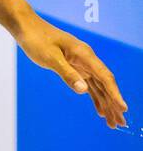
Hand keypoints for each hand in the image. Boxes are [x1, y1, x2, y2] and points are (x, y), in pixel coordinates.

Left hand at [12, 13, 127, 128]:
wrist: (26, 27)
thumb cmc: (37, 39)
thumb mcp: (50, 57)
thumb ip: (67, 74)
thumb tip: (84, 90)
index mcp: (84, 54)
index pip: (104, 77)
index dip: (114, 94)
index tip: (123, 108)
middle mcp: (87, 59)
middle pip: (105, 84)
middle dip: (113, 104)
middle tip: (120, 123)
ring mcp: (81, 63)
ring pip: (98, 86)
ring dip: (106, 103)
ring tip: (112, 122)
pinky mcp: (74, 66)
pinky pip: (89, 84)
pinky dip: (95, 97)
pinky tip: (99, 110)